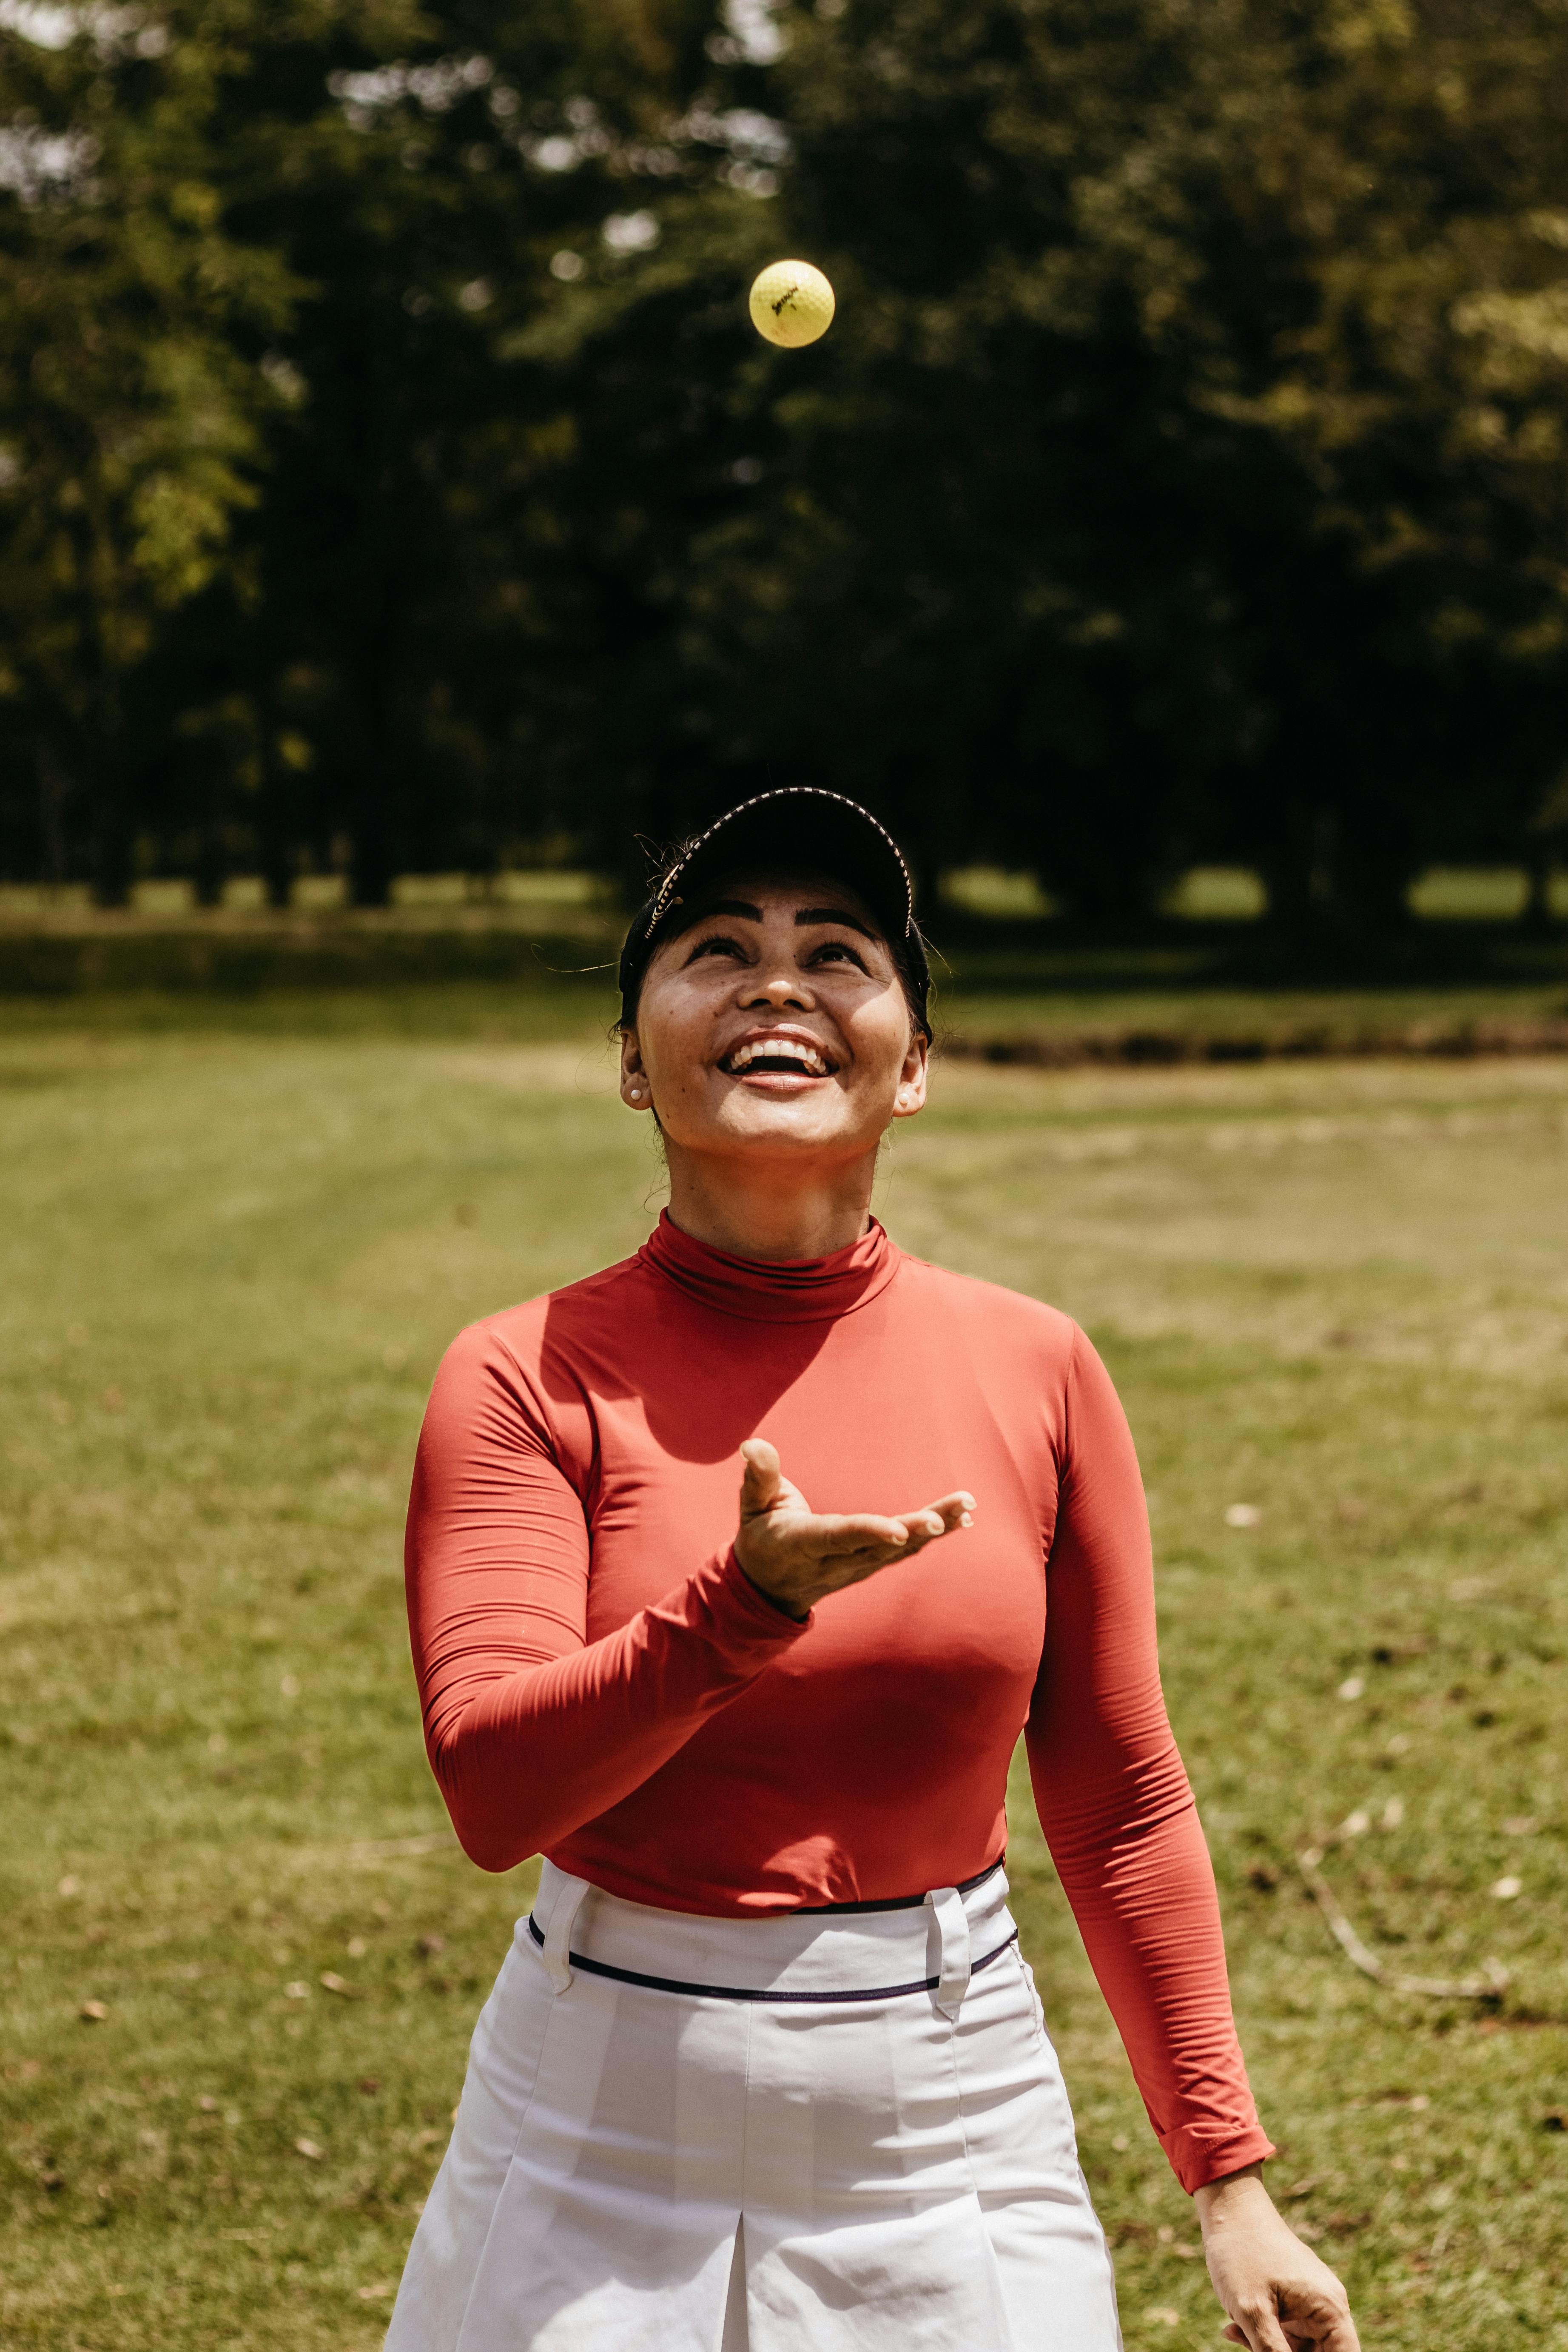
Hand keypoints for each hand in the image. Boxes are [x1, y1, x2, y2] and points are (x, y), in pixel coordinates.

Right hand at [732, 1439, 973, 1619]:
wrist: (767, 1590)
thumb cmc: (760, 1538)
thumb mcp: (751, 1507)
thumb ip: (758, 1476)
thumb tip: (752, 1444)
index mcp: (802, 1544)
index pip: (839, 1538)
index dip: (869, 1533)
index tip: (899, 1532)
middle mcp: (834, 1562)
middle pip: (878, 1548)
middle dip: (912, 1533)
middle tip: (943, 1518)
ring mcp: (856, 1569)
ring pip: (899, 1551)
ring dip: (934, 1529)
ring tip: (966, 1507)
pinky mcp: (871, 1566)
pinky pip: (906, 1552)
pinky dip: (934, 1536)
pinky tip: (962, 1519)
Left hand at [1195, 2166, 1358, 2351]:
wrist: (1226, 2207)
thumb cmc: (1241, 2252)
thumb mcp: (1252, 2311)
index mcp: (1330, 2308)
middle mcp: (1326, 2306)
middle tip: (1254, 2346)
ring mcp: (1308, 2302)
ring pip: (1299, 2349)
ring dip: (1268, 2350)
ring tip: (1237, 2330)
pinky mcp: (1290, 2300)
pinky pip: (1284, 2333)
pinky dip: (1261, 2337)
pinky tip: (1232, 2327)